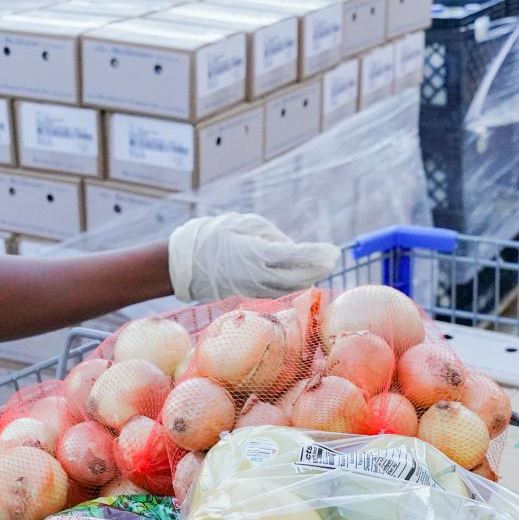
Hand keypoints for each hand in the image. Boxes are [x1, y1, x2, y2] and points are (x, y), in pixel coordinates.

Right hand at [167, 213, 339, 302]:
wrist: (184, 264)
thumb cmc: (213, 236)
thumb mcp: (244, 225)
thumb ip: (271, 236)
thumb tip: (291, 247)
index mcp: (257, 254)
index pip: (296, 256)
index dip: (316, 255)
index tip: (334, 251)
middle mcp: (258, 275)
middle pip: (296, 276)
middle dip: (316, 269)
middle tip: (332, 261)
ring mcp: (253, 288)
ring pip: (287, 287)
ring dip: (306, 279)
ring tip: (320, 269)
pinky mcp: (247, 295)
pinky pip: (274, 291)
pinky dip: (290, 285)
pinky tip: (298, 279)